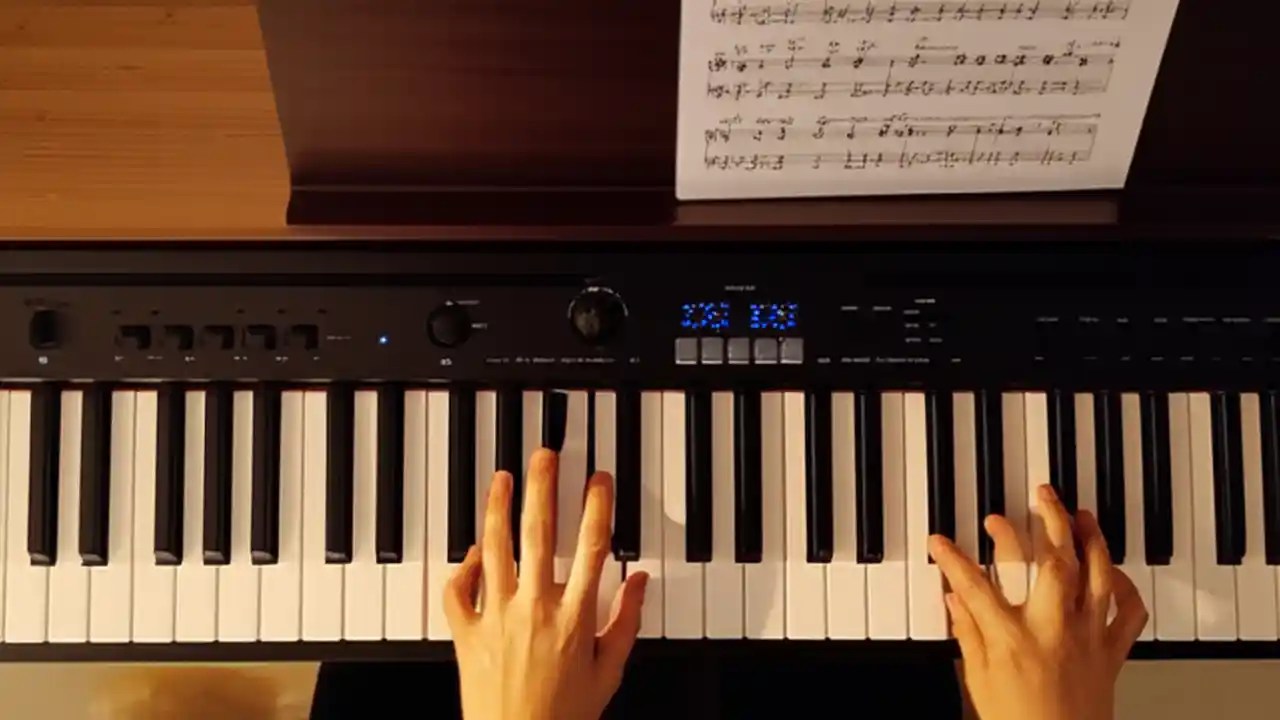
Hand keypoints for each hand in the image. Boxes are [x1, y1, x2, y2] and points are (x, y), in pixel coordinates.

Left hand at [445, 449, 648, 719]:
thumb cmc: (564, 718)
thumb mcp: (609, 673)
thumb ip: (627, 623)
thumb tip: (641, 581)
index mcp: (575, 620)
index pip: (591, 549)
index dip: (597, 508)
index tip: (599, 480)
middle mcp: (534, 611)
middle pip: (539, 536)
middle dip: (542, 489)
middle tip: (545, 456)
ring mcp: (497, 619)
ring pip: (494, 550)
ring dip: (498, 509)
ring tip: (502, 478)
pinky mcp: (466, 635)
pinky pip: (458, 591)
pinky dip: (463, 565)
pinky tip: (474, 548)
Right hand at [928, 485, 1148, 719]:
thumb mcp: (979, 681)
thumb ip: (968, 635)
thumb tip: (954, 600)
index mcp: (1011, 638)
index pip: (975, 584)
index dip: (954, 558)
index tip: (940, 542)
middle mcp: (1052, 629)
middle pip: (1051, 561)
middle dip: (1045, 521)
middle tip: (1039, 496)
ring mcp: (1086, 637)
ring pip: (1096, 575)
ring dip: (1090, 538)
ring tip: (1080, 513)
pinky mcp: (1111, 651)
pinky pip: (1128, 611)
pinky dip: (1124, 586)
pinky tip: (1112, 569)